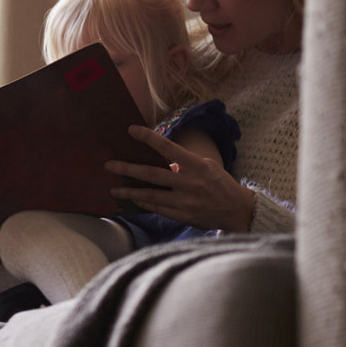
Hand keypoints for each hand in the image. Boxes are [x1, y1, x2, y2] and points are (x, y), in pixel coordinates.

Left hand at [105, 126, 258, 232]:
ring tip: (113, 188)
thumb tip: (158, 160)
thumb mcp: (206, 165)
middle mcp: (190, 183)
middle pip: (152, 174)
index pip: (168, 147)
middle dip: (128, 169)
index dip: (148, 138)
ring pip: (150, 195)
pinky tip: (132, 198)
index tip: (131, 130)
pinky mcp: (183, 216)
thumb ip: (183, 163)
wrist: (236, 210)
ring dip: (129, 191)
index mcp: (197, 165)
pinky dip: (143, 203)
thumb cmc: (218, 183)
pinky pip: (157, 209)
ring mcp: (185, 201)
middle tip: (109, 165)